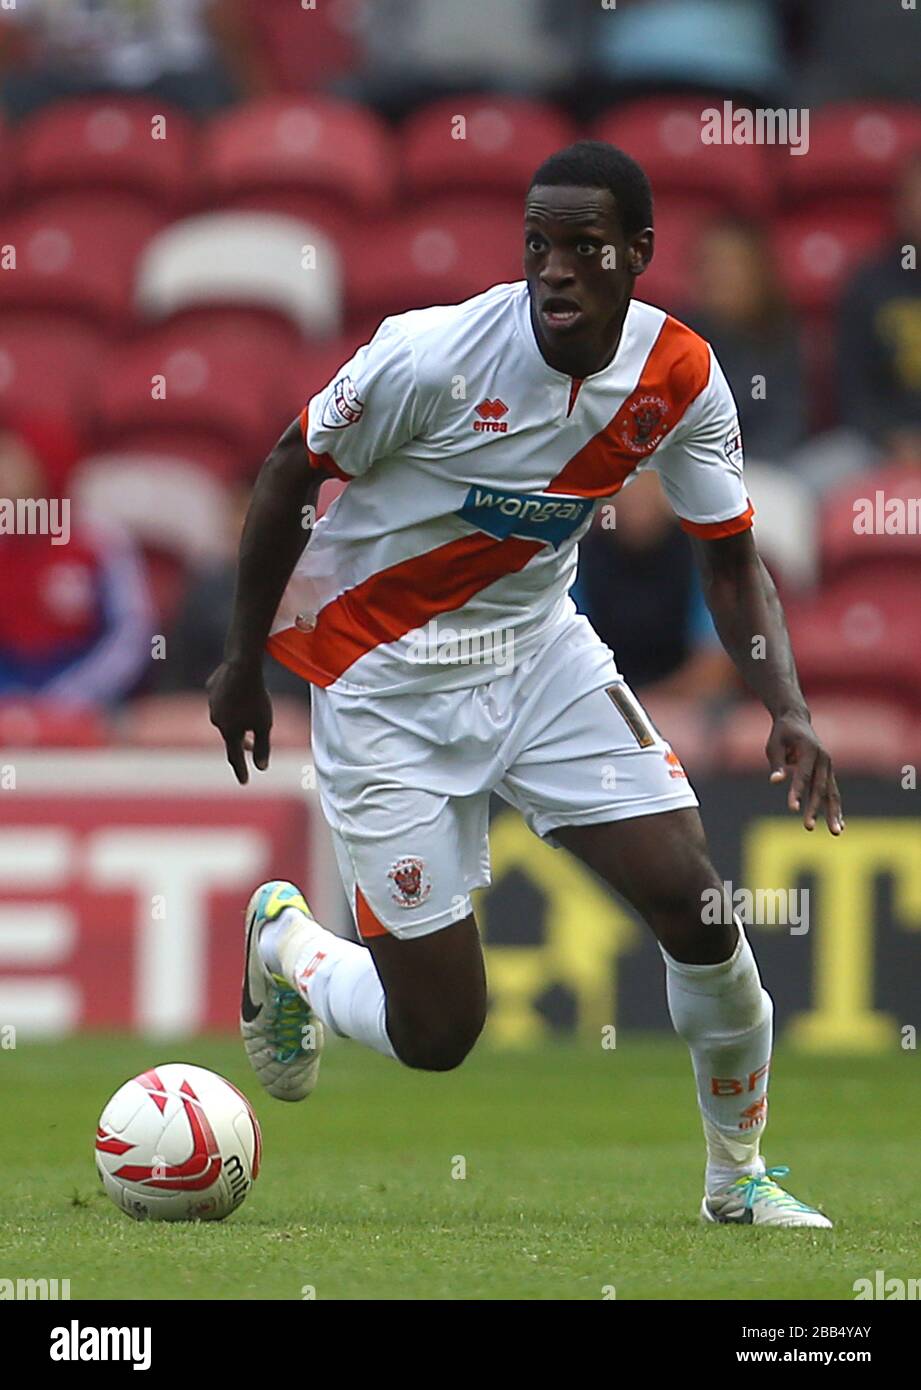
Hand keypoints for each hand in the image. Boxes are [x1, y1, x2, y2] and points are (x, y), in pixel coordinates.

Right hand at [206, 658, 272, 784]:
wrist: (241, 666)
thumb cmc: (255, 698)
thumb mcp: (264, 725)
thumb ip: (262, 747)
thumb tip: (262, 767)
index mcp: (229, 732)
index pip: (235, 757)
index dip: (241, 770)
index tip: (244, 781)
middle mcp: (217, 720)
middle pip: (230, 735)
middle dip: (241, 741)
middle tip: (250, 745)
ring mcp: (212, 703)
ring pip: (225, 716)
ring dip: (236, 719)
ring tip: (247, 714)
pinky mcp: (212, 687)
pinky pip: (222, 697)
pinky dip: (231, 699)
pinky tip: (239, 692)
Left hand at [766, 711, 842, 833]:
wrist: (797, 720)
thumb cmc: (782, 734)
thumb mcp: (774, 745)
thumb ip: (776, 763)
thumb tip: (776, 781)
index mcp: (809, 749)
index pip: (803, 775)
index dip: (797, 792)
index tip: (792, 809)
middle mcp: (823, 759)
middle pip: (820, 787)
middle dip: (815, 808)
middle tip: (808, 827)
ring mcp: (828, 767)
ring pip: (832, 793)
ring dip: (833, 813)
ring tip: (835, 832)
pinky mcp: (828, 773)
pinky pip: (833, 793)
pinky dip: (835, 808)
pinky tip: (839, 825)